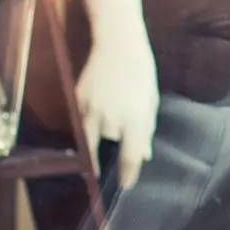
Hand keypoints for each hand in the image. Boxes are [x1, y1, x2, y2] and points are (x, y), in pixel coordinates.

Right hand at [76, 0, 160, 188]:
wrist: (118, 44)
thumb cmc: (141, 72)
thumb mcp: (151, 101)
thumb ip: (146, 129)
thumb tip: (144, 154)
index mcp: (135, 119)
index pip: (130, 156)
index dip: (128, 173)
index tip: (126, 185)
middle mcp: (111, 117)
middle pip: (110, 143)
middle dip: (118, 138)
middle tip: (124, 121)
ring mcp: (91, 109)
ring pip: (94, 134)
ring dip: (103, 129)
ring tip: (113, 105)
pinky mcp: (78, 100)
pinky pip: (83, 121)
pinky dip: (90, 120)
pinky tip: (98, 106)